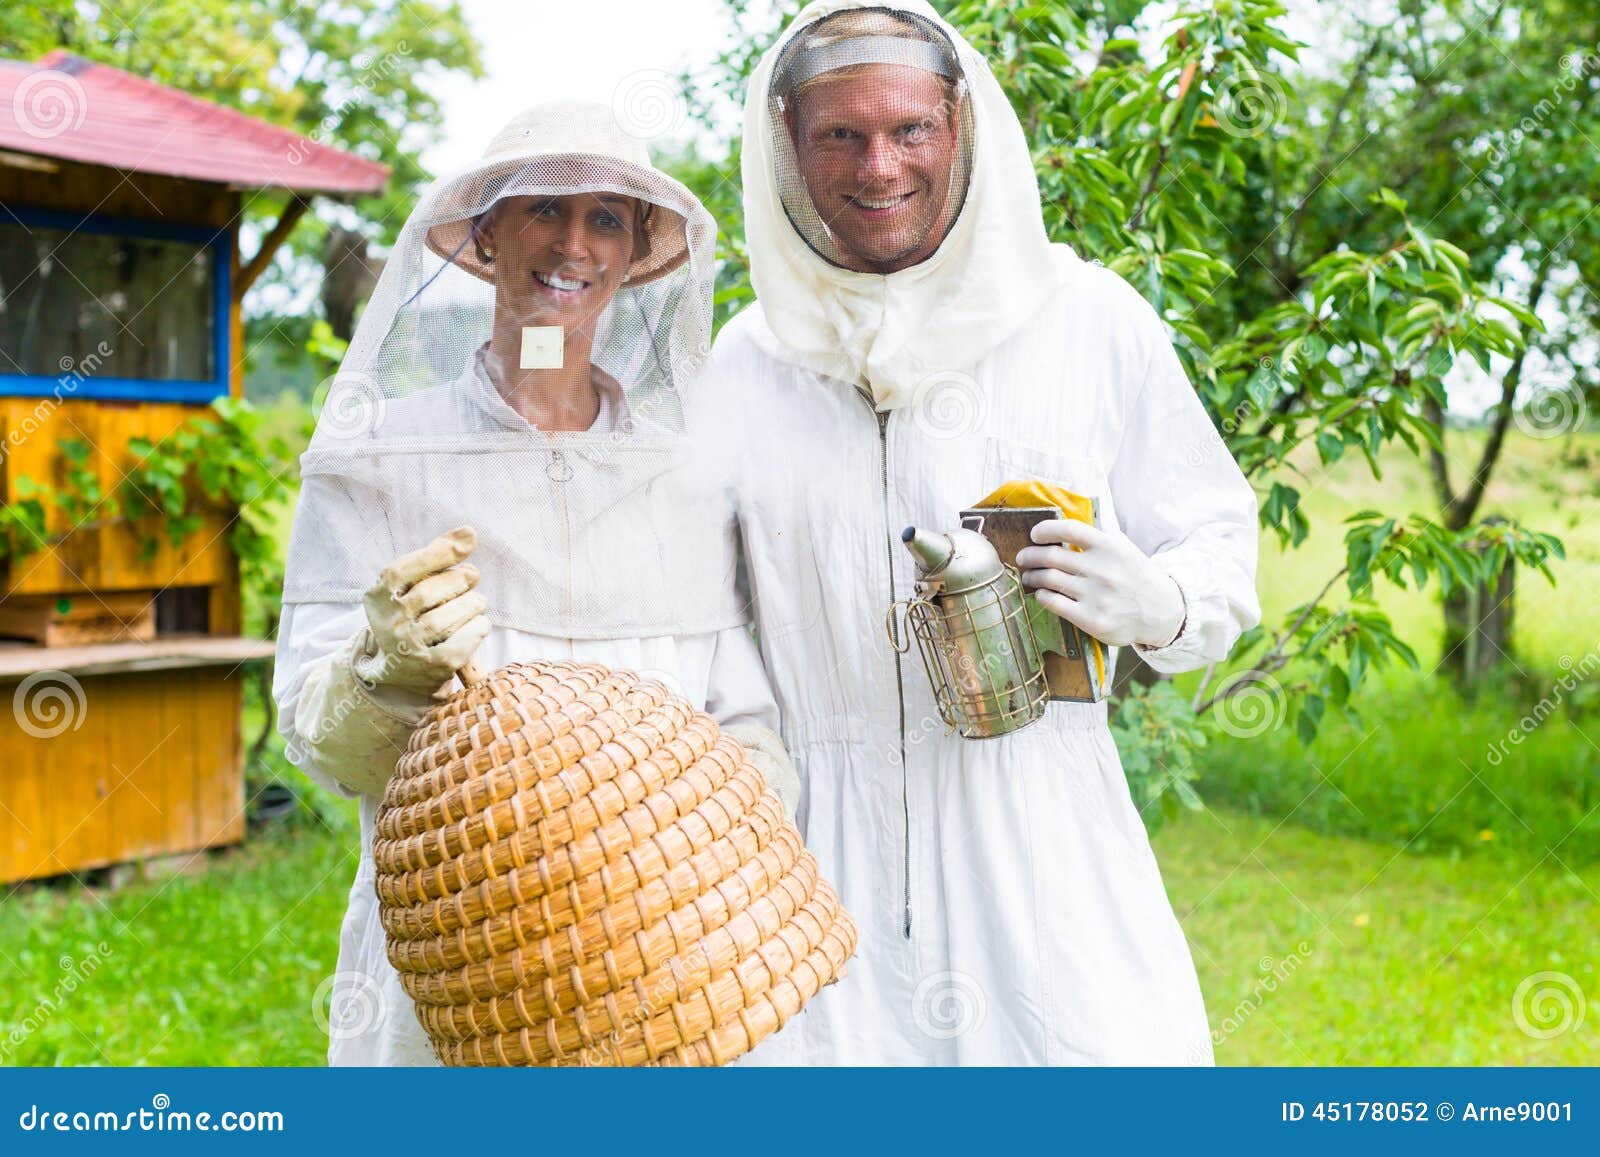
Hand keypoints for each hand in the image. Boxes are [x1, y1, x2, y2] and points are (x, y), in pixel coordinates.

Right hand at [354, 526, 490, 696]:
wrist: (401, 668)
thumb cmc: (411, 613)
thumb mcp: (409, 584)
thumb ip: (435, 555)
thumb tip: (469, 533)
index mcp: (378, 598)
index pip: (401, 571)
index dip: (437, 554)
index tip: (469, 539)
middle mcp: (389, 624)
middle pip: (431, 592)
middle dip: (460, 579)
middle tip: (471, 576)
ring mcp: (411, 648)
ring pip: (454, 613)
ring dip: (473, 602)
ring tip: (473, 603)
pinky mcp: (436, 666)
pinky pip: (469, 636)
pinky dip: (479, 625)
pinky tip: (476, 622)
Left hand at [1015, 519, 1184, 647]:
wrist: (1162, 612)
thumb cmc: (1136, 576)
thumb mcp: (1124, 548)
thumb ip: (1098, 535)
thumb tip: (1064, 523)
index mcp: (1110, 546)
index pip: (1068, 529)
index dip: (1045, 529)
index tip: (1035, 535)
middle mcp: (1103, 569)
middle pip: (1050, 557)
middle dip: (1029, 556)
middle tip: (1023, 558)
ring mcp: (1097, 596)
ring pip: (1048, 580)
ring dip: (1031, 576)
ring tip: (1028, 577)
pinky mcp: (1091, 619)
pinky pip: (1053, 603)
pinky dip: (1041, 596)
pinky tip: (1041, 594)